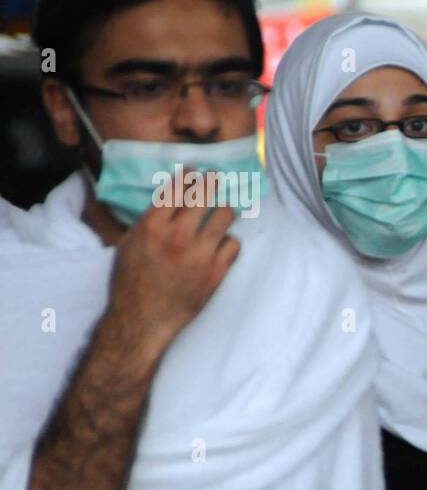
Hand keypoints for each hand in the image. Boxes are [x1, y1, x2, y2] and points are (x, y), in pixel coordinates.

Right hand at [105, 184, 239, 359]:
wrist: (144, 318)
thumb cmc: (132, 280)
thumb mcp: (129, 243)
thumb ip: (149, 219)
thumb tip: (168, 197)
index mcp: (152, 226)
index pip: (176, 189)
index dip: (188, 176)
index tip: (195, 171)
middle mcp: (178, 236)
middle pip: (204, 195)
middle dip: (212, 183)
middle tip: (217, 179)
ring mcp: (200, 254)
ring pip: (226, 215)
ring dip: (225, 209)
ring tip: (224, 209)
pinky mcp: (217, 271)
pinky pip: (234, 244)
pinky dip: (229, 242)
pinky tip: (222, 244)